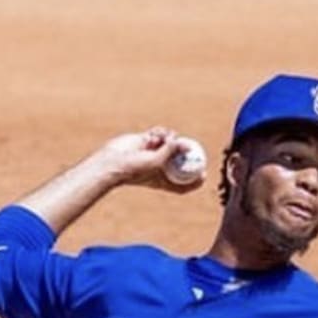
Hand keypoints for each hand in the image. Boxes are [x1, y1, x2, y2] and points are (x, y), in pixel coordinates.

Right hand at [89, 127, 204, 194]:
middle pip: (179, 160)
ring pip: (170, 144)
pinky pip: (159, 134)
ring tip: (165, 139)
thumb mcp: (156, 162)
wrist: (112, 161)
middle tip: (189, 146)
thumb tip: (183, 142)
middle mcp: (159, 167)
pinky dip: (161, 132)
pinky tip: (156, 134)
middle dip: (185, 152)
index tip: (204, 174)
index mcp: (162, 179)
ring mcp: (153, 153)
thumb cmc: (133, 169)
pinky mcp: (145, 141)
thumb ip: (170, 151)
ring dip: (171, 139)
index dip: (195, 181)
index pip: (182, 184)